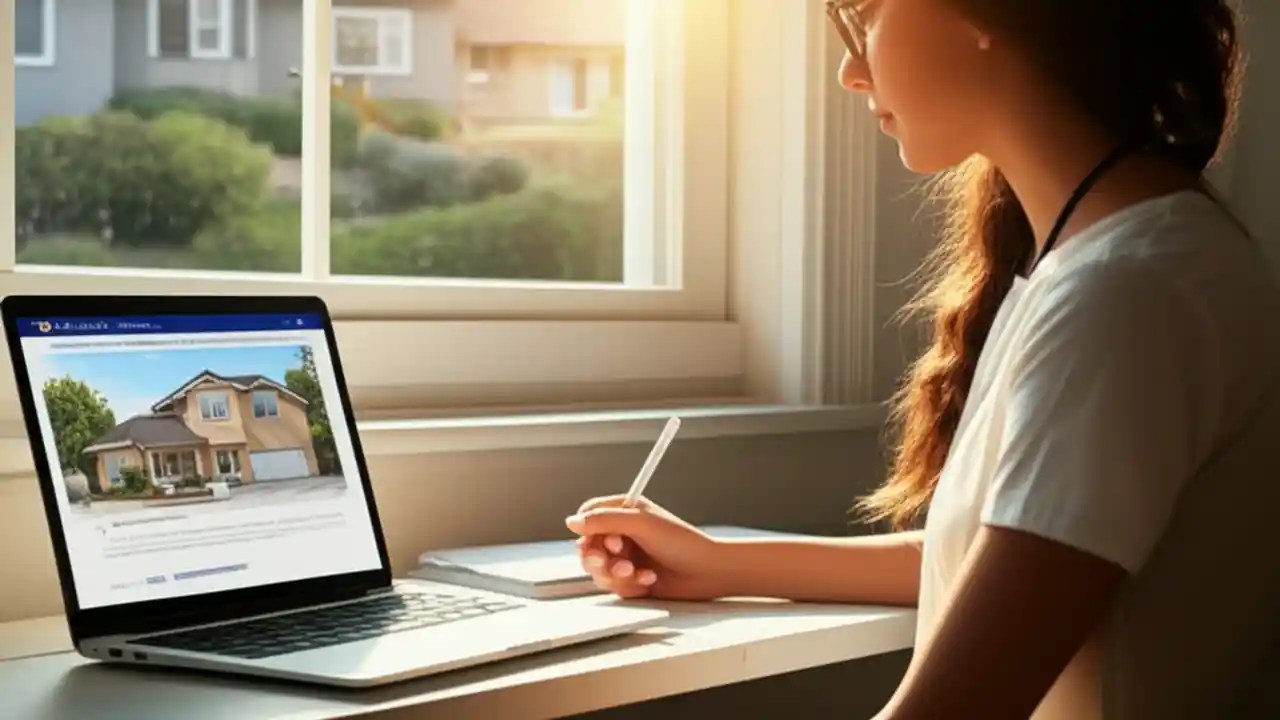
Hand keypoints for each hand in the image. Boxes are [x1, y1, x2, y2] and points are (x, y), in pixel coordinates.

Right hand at [565, 495, 726, 600]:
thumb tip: (571, 521)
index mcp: (625, 511)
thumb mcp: (641, 524)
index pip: (589, 515)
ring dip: (615, 573)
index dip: (587, 528)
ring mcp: (626, 558)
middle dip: (598, 557)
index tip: (599, 537)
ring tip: (635, 572)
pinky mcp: (632, 580)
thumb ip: (604, 520)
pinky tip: (648, 580)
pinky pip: (614, 586)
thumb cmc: (682, 542)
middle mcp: (623, 533)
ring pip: (598, 570)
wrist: (708, 572)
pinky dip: (630, 585)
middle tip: (608, 560)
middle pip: (587, 546)